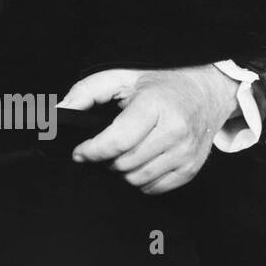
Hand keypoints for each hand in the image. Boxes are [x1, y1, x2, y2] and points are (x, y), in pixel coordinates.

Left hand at [59, 65, 240, 194]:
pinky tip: (136, 162)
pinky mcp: (192, 168)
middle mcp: (175, 131)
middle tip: (99, 149)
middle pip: (125, 163)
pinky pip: (154, 188)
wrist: (205, 93)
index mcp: (156, 106)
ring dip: (120, 171)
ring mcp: (186, 152)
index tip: (78, 152)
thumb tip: (60, 111)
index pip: (118, 141)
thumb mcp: (121, 77)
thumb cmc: (158, 83)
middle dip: (104, 160)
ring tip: (117, 154)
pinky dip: (138, 180)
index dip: (92, 150)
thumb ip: (86, 91)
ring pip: (138, 179)